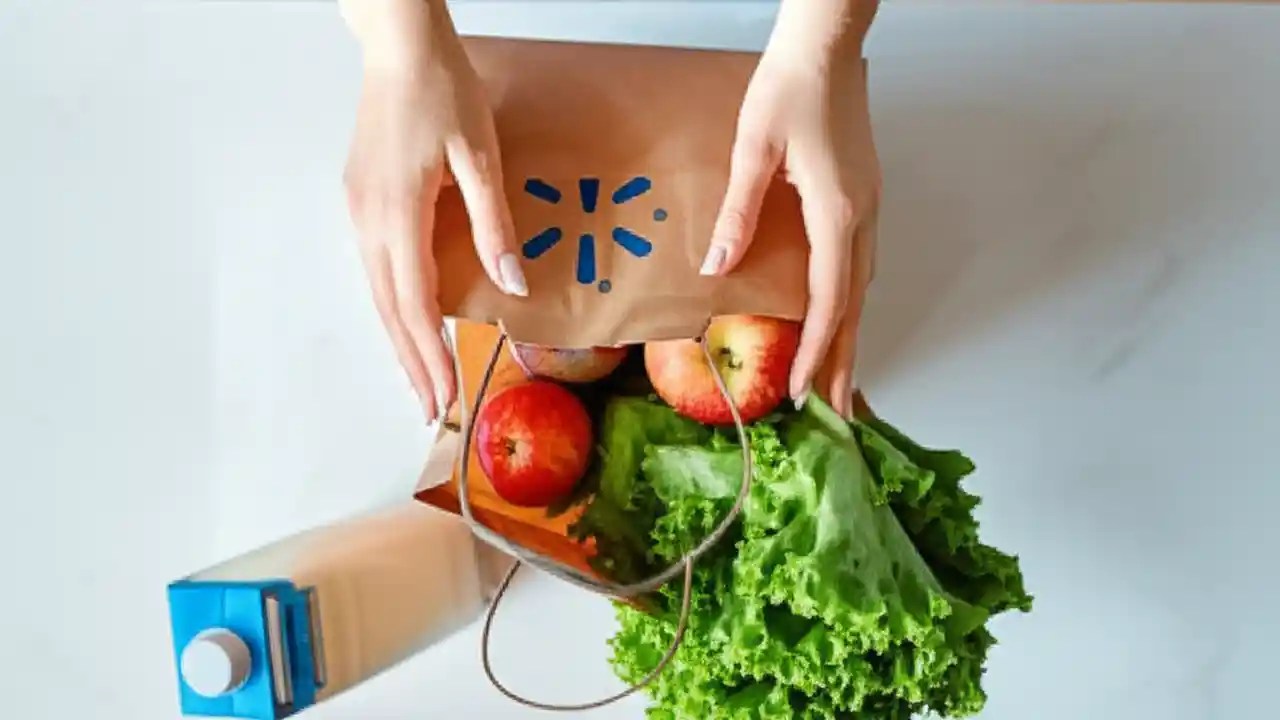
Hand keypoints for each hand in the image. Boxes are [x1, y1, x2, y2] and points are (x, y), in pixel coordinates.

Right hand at [341, 1, 525, 422]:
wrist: (399, 44)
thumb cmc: (442, 91)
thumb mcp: (480, 158)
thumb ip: (493, 226)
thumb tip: (512, 285)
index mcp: (398, 214)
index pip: (415, 304)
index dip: (430, 355)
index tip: (443, 397)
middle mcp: (368, 220)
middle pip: (390, 309)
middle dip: (411, 363)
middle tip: (429, 410)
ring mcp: (358, 210)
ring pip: (378, 292)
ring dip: (399, 339)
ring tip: (418, 378)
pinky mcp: (360, 198)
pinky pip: (375, 267)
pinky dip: (392, 304)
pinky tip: (406, 321)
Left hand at [701, 0, 879, 419]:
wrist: (827, 44)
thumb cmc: (790, 87)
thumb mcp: (753, 149)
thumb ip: (738, 213)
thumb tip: (717, 267)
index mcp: (838, 212)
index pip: (829, 299)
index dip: (817, 350)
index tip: (804, 392)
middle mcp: (862, 217)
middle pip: (856, 306)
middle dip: (845, 360)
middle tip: (837, 411)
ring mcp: (868, 206)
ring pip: (861, 287)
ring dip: (850, 333)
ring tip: (838, 376)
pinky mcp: (862, 196)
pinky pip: (858, 263)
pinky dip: (849, 300)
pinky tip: (835, 314)